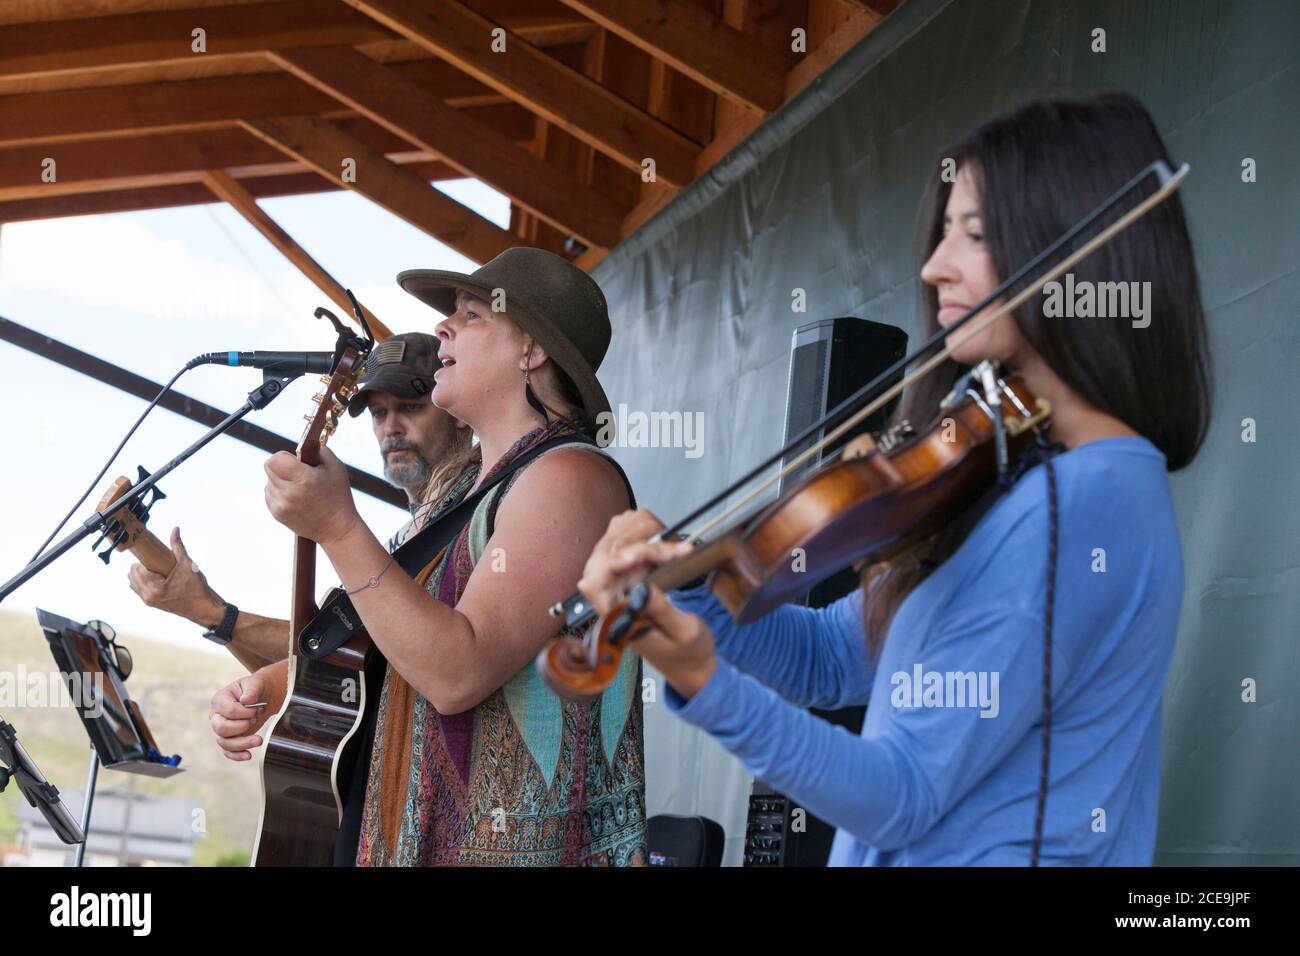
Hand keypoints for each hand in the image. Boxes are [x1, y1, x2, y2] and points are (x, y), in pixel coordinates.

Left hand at [127, 527, 224, 626]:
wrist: (203, 608)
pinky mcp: (152, 603)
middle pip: (132, 575)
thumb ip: (178, 546)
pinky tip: (157, 577)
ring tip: (157, 570)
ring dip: (141, 574)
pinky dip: (144, 581)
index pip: (136, 569)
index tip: (153, 556)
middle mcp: (148, 596)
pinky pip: (139, 589)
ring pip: (133, 582)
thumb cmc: (197, 590)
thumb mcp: (187, 565)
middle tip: (157, 563)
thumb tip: (175, 531)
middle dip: (142, 566)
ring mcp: (149, 601)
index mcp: (153, 588)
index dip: (144, 560)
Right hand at [210, 671, 274, 760]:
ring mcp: (221, 729)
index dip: (246, 713)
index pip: (229, 711)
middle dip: (241, 727)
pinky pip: (227, 751)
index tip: (258, 708)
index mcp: (220, 700)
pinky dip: (236, 755)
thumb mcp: (256, 682)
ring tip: (259, 740)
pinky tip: (248, 755)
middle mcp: (216, 716)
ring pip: (224, 742)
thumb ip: (252, 689)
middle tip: (256, 720)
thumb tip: (246, 700)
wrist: (262, 695)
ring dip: (242, 743)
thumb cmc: (256, 688)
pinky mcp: (229, 739)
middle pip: (221, 728)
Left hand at [263, 445, 359, 544]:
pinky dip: (279, 492)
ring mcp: (281, 505)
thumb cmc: (338, 496)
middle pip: (269, 467)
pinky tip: (295, 497)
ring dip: (280, 480)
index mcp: (304, 479)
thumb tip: (305, 444)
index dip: (284, 456)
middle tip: (297, 473)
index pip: (275, 459)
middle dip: (281, 466)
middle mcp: (289, 493)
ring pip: (269, 481)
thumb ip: (320, 450)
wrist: (336, 528)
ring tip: (299, 488)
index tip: (295, 461)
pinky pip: (269, 494)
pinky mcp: (277, 514)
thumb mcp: (336, 468)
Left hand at [577, 509, 717, 698]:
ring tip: (677, 550)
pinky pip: (636, 559)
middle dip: (634, 548)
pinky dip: (654, 551)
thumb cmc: (689, 655)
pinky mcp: (637, 587)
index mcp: (620, 623)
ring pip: (620, 555)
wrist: (694, 666)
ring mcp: (624, 595)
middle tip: (666, 550)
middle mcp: (616, 607)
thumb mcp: (684, 632)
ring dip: (647, 546)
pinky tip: (673, 551)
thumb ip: (660, 609)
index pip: (595, 586)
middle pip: (604, 562)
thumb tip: (638, 585)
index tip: (632, 557)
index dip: (608, 564)